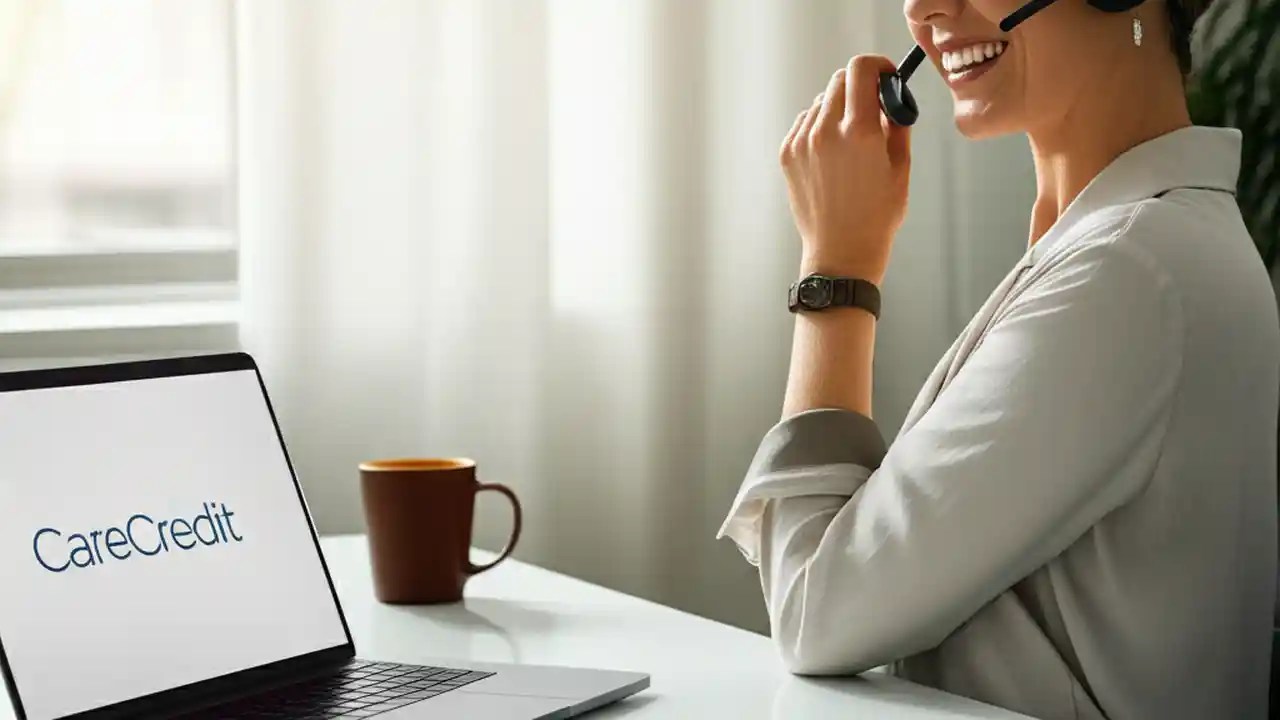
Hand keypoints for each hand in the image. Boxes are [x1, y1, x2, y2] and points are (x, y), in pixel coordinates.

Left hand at [781, 55, 911, 284]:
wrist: (840, 253)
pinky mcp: (787, 154)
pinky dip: (819, 127)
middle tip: (872, 110)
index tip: (886, 77)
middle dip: (860, 87)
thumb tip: (891, 98)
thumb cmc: (876, 216)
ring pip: (821, 101)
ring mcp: (802, 142)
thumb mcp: (900, 167)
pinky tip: (832, 154)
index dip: (878, 66)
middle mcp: (826, 131)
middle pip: (840, 80)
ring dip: (838, 109)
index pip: (861, 69)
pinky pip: (804, 122)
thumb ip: (897, 123)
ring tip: (851, 142)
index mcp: (860, 131)